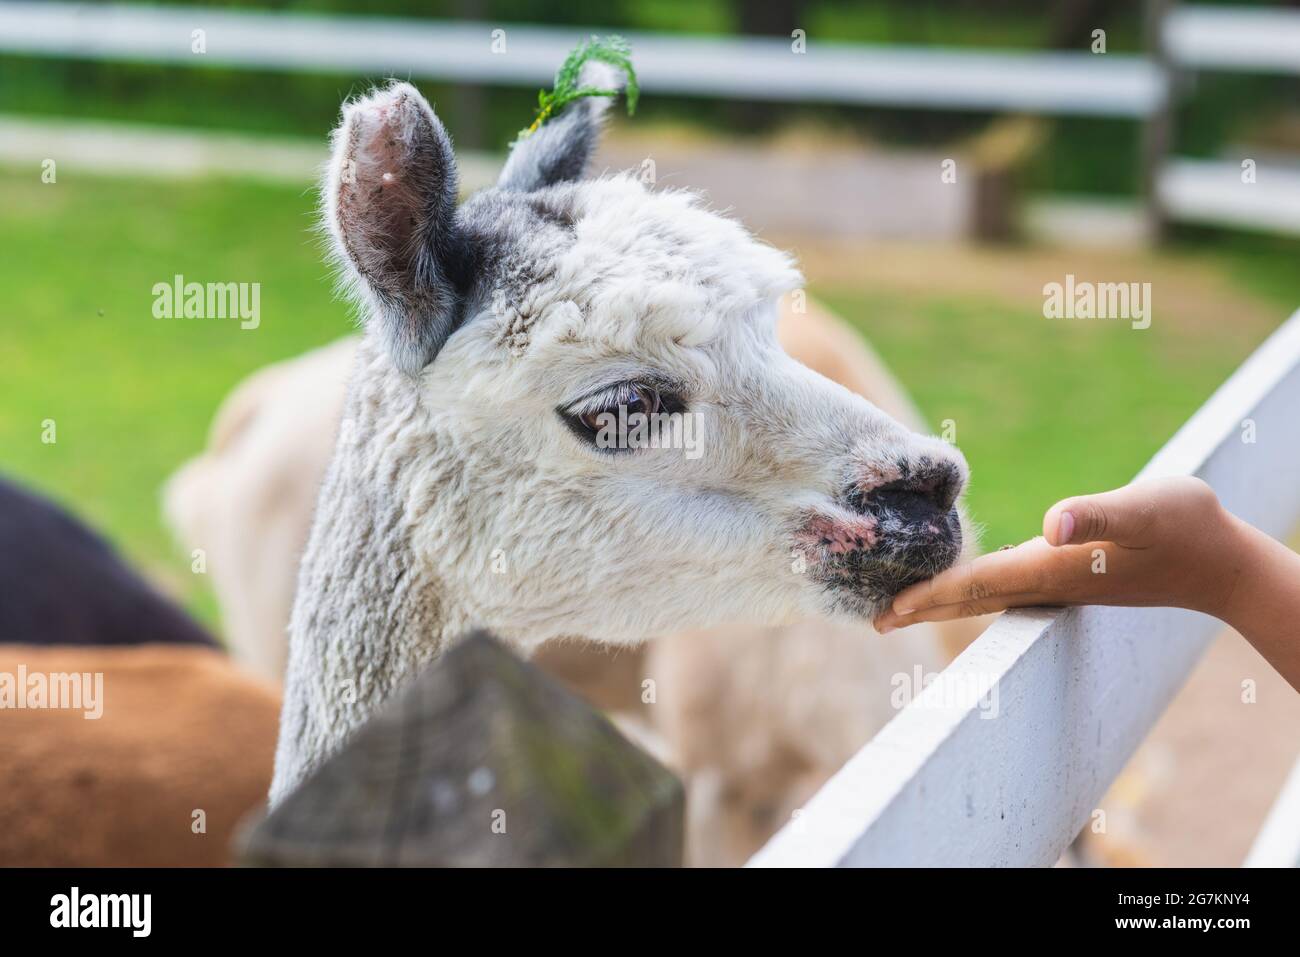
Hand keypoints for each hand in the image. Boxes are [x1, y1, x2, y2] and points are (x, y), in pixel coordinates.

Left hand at [874, 477, 1245, 632]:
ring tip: (900, 607)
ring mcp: (1057, 584)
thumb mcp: (1147, 510)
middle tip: (873, 623)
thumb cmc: (1187, 528)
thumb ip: (1098, 516)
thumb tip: (1051, 524)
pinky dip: (970, 587)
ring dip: (941, 602)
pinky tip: (961, 582)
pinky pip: (1005, 585)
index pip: (976, 585)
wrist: (1223, 561)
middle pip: (970, 600)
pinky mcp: (1068, 575)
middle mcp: (1047, 583)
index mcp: (1052, 570)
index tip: (885, 613)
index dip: (929, 597)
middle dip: (921, 610)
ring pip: (985, 596)